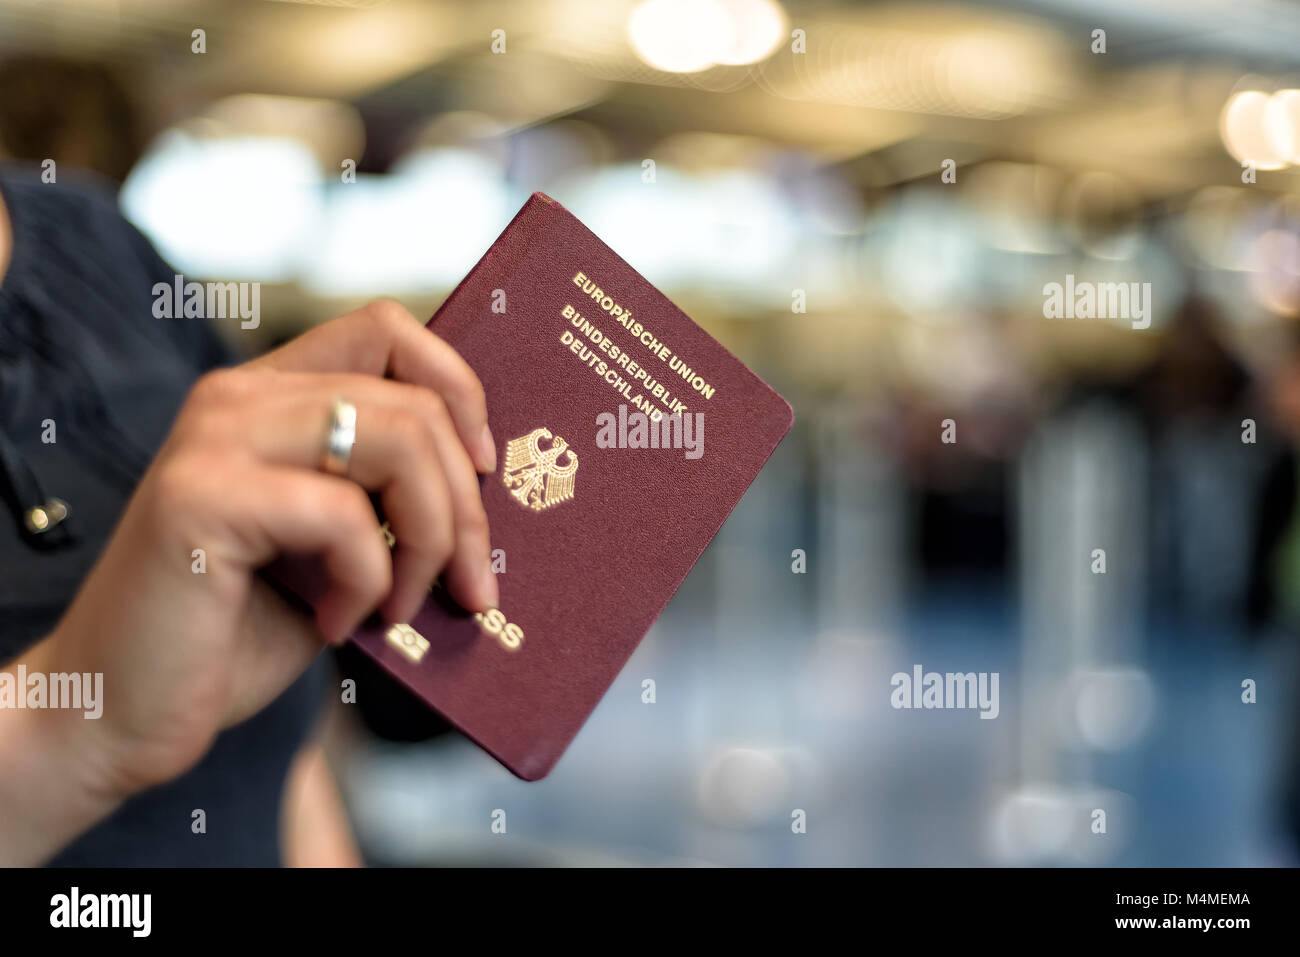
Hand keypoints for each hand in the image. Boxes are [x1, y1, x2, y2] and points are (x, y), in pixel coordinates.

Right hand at [42, 300, 496, 800]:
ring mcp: (215, 439)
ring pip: (397, 441)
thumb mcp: (333, 546)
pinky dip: (366, 582)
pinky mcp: (200, 497)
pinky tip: (334, 623)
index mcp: (270, 396)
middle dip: (467, 506)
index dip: (457, 389)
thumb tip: (490, 487)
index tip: (484, 471)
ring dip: (429, 540)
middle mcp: (239, 398)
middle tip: (468, 584)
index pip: (387, 331)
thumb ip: (386, 497)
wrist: (123, 711)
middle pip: (414, 402)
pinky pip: (345, 515)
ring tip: (400, 607)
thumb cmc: (238, 631)